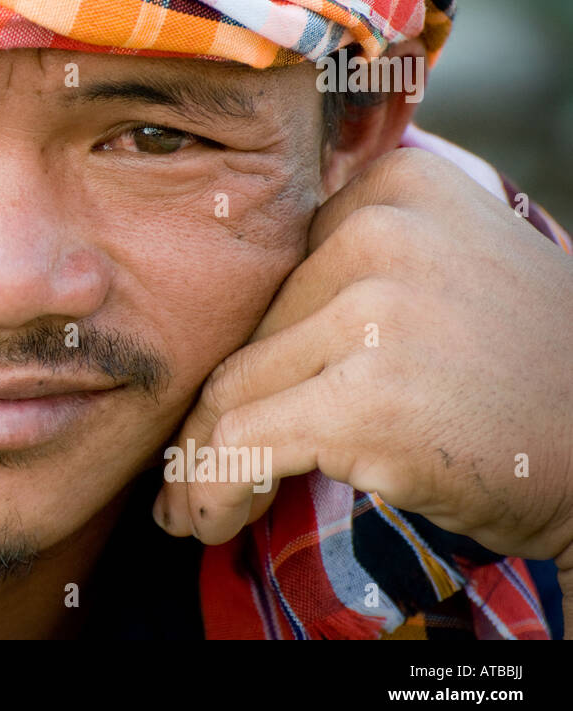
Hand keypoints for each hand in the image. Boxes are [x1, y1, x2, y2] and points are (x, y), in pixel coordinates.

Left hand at [151, 146, 572, 635]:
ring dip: (197, 461)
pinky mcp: (368, 396)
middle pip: (248, 333)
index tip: (213, 408)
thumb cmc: (527, 372)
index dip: (237, 352)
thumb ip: (350, 266)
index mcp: (392, 187)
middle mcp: (380, 230)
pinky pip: (242, 445)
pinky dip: (212, 491)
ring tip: (185, 506)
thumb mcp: (445, 271)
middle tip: (184, 470)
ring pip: (230, 390)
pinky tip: (210, 523)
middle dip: (209, 414)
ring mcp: (376, 310)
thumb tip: (227, 325)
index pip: (272, 277)